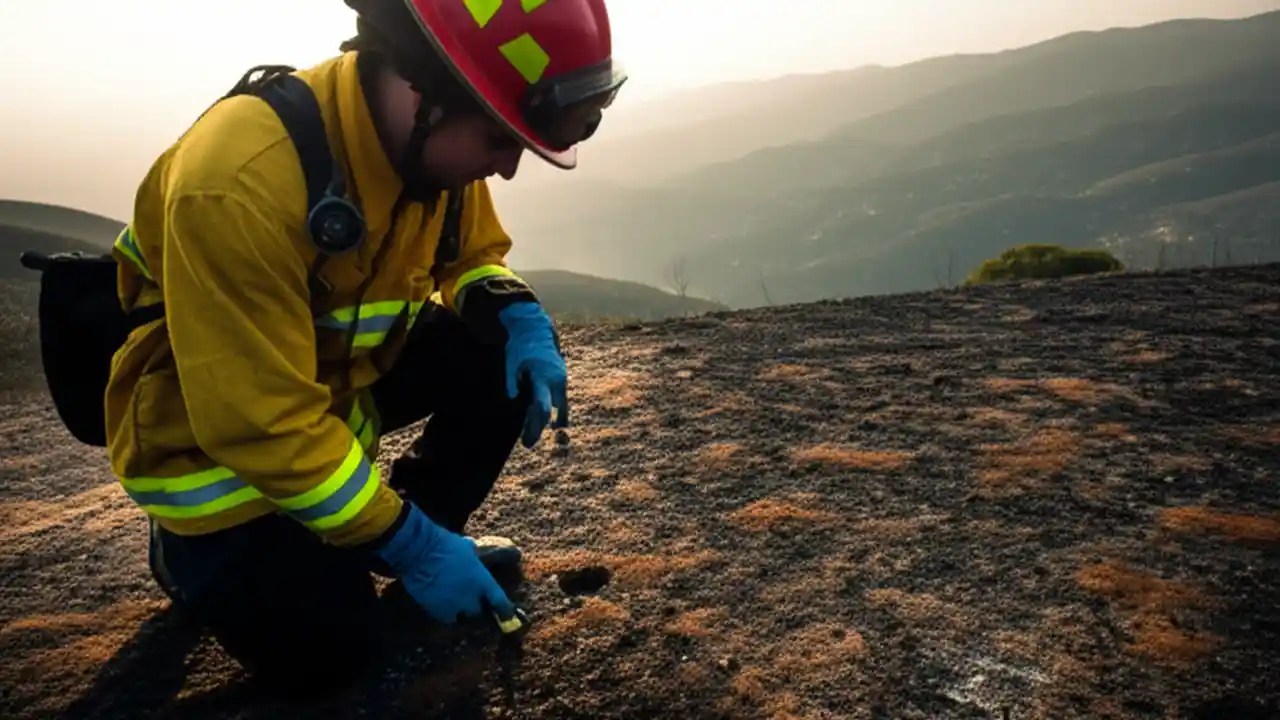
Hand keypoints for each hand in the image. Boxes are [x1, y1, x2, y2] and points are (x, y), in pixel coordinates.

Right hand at [373, 503, 516, 626]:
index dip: (505, 610)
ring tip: (455, 604)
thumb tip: (472, 549)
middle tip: (473, 603)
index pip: (500, 602)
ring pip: (461, 618)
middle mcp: (471, 597)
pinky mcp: (437, 610)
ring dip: (460, 612)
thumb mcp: (466, 546)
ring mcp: (454, 606)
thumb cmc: (445, 545)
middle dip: (477, 609)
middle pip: (479, 613)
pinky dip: (445, 613)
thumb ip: (472, 554)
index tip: (507, 616)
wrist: (420, 552)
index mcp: (483, 581)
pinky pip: (445, 618)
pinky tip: (440, 604)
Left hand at [498, 302, 567, 447]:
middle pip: (551, 412)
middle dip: (539, 427)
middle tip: (526, 443)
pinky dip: (554, 411)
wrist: (536, 329)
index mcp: (542, 377)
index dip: (535, 424)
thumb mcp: (511, 363)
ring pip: (558, 407)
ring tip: (531, 436)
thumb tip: (513, 400)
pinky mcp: (562, 378)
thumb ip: (512, 382)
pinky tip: (552, 424)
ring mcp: (561, 379)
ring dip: (547, 420)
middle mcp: (556, 380)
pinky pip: (560, 399)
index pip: (542, 406)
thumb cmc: (521, 346)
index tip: (527, 438)